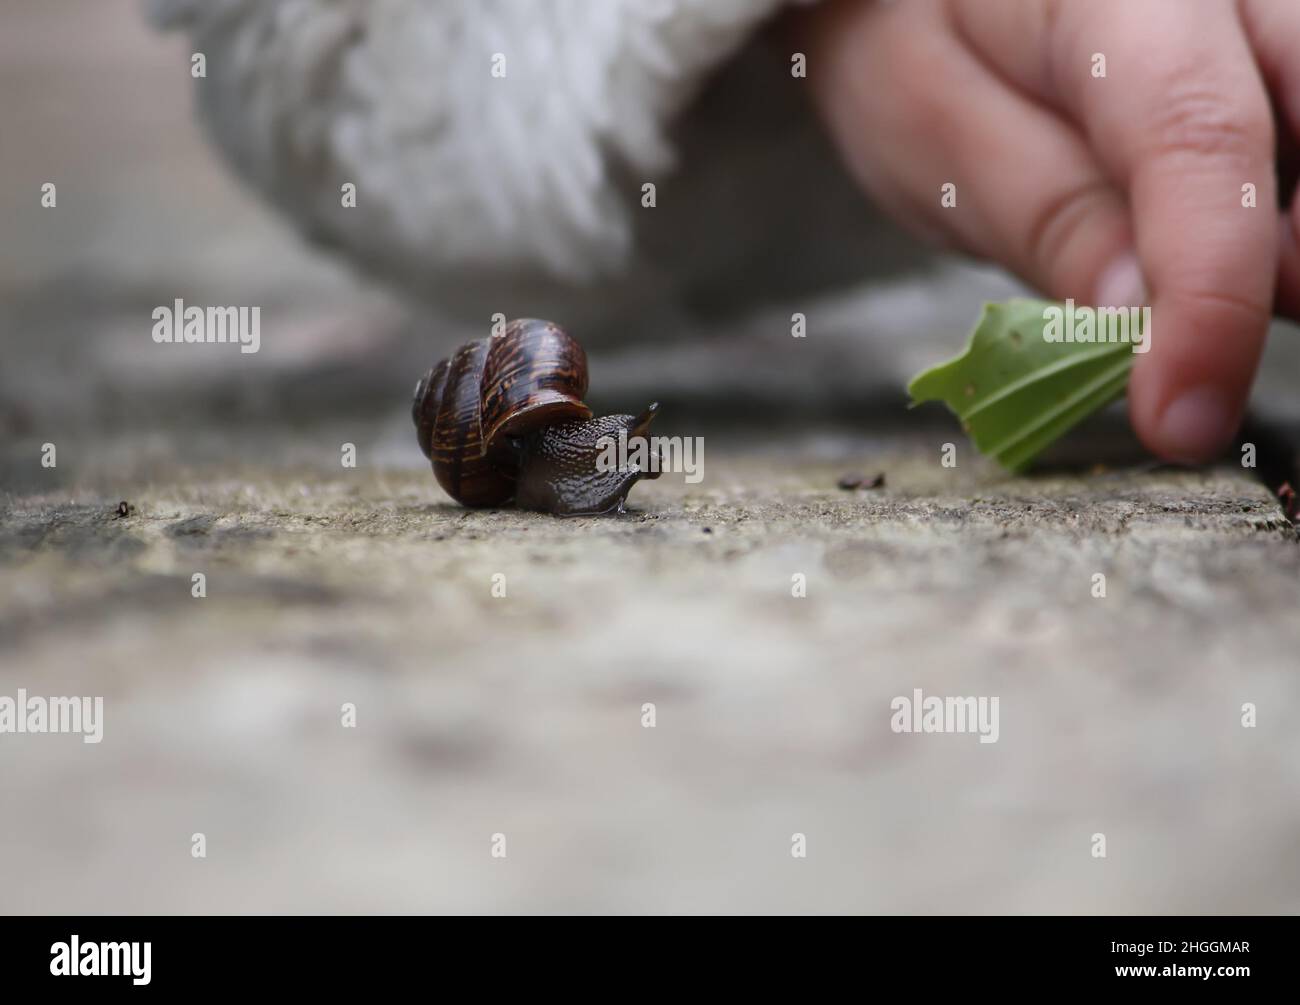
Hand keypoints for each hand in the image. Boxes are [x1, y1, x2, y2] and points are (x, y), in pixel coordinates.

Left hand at [793, 0, 1293, 462]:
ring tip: (1181, 308)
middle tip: (1188, 371)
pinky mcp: (1271, 51)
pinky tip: (1204, 258)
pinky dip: (1274, 226)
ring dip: (1278, 254)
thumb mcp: (940, 139)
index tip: (1182, 419)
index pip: (1200, 142)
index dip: (1208, 300)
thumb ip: (1048, 219)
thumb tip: (1141, 323)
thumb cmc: (916, 46)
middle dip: (1275, 277)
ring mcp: (1261, 12)